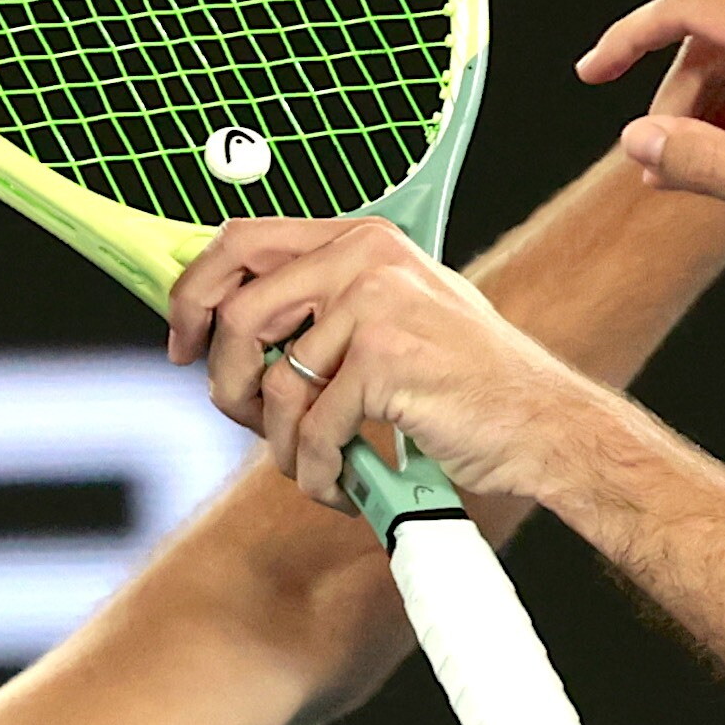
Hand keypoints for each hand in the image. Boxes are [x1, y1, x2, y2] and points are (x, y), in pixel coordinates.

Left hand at [168, 218, 618, 506]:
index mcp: (361, 239)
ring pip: (274, 387)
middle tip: (253, 424)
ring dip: (284, 447)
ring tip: (319, 466)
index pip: (241, 242)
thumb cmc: (466, 385)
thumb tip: (222, 329)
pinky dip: (320, 474)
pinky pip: (314, 431)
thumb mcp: (392, 318)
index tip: (182, 346)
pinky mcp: (384, 361)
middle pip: (238, 316)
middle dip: (230, 386)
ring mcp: (375, 306)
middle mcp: (365, 258)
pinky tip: (348, 485)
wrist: (542, 424)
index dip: (193, 295)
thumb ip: (320, 309)